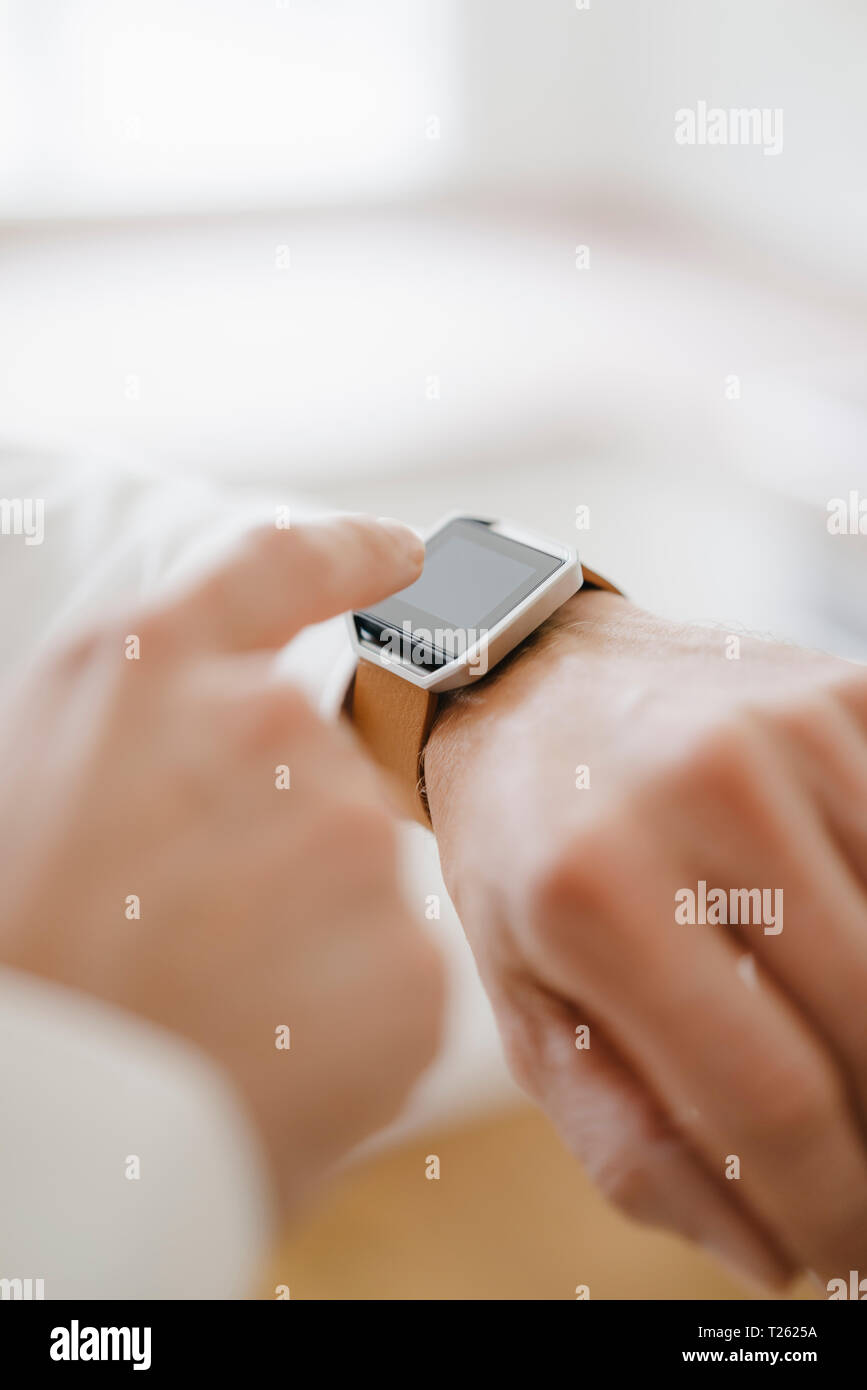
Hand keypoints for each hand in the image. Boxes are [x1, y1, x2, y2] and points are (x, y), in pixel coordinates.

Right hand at [0, 515, 443, 1208]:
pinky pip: (393, 969)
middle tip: (202, 914)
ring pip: (359, 868)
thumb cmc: (13, 957)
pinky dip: (341, 1009)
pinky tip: (264, 1050)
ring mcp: (345, 840)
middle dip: (282, 825)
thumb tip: (242, 720)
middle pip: (324, 754)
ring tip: (216, 994)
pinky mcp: (406, 962)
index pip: (283, 564)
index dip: (352, 554)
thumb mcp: (35, 779)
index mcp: (146, 667)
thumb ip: (147, 724)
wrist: (27, 1133)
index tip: (405, 555)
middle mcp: (265, 724)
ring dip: (307, 920)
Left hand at [425, 588, 866, 1290]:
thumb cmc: (527, 858)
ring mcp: (782, 732)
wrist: (536, 686)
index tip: (840, 1247)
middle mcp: (694, 792)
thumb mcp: (532, 1008)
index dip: (830, 1203)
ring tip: (835, 1064)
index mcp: (592, 891)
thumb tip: (772, 1250)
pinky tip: (834, 960)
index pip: (770, 1098)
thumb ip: (633, 1144)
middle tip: (850, 1173)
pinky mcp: (842, 695)